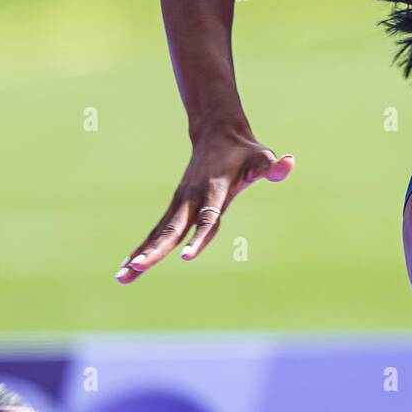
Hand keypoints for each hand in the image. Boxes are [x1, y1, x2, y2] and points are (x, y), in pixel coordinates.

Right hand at [116, 129, 293, 283]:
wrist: (217, 133)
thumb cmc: (245, 151)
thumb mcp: (262, 157)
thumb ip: (273, 167)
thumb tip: (288, 163)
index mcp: (214, 190)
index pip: (207, 218)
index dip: (199, 238)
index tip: (186, 258)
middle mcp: (192, 198)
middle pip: (174, 229)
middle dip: (156, 250)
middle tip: (137, 268)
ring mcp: (181, 202)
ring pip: (160, 232)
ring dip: (141, 253)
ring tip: (122, 277)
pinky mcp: (176, 206)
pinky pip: (157, 231)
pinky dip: (143, 247)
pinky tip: (127, 267)